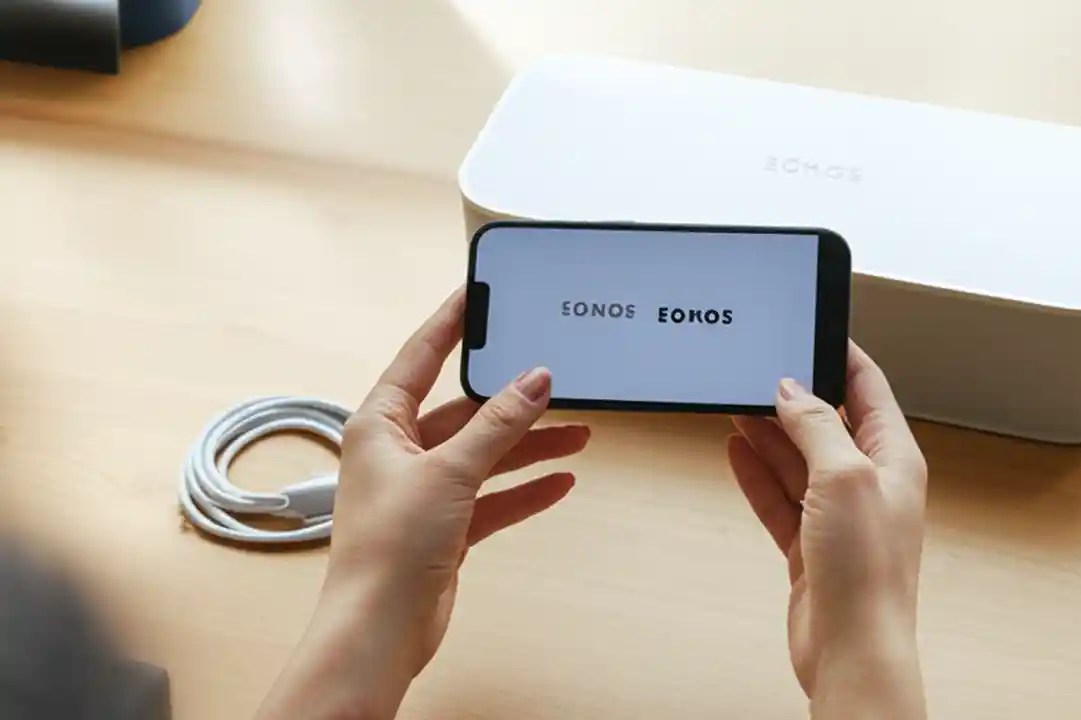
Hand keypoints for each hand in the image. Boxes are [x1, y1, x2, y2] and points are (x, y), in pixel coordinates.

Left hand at [258, 289, 588, 719]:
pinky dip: (524, 489)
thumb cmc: (387, 550)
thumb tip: (533, 381)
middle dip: (513, 402)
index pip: (419, 358)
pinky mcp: (444, 527)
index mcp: (380, 425)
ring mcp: (423, 491)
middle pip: (464, 412)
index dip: (449, 324)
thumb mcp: (450, 471)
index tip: (476, 293)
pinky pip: (492, 497)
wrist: (381, 630)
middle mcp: (398, 453)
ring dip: (529, 447)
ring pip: (485, 455)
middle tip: (554, 378)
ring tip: (577, 435)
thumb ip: (497, 424)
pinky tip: (560, 481)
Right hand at [728, 341, 926, 718]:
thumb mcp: (843, 476)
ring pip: (797, 459)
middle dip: (789, 395)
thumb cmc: (865, 570)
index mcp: (895, 459)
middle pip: (826, 422)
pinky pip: (779, 496)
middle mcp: (869, 483)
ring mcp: (838, 514)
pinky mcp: (809, 544)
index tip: (810, 327)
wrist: (851, 649)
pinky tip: (735, 451)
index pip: (868, 388)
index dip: (839, 355)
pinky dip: (756, 473)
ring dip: (766, 432)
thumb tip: (792, 389)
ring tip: (733, 403)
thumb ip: (816, 426)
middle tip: (753, 369)